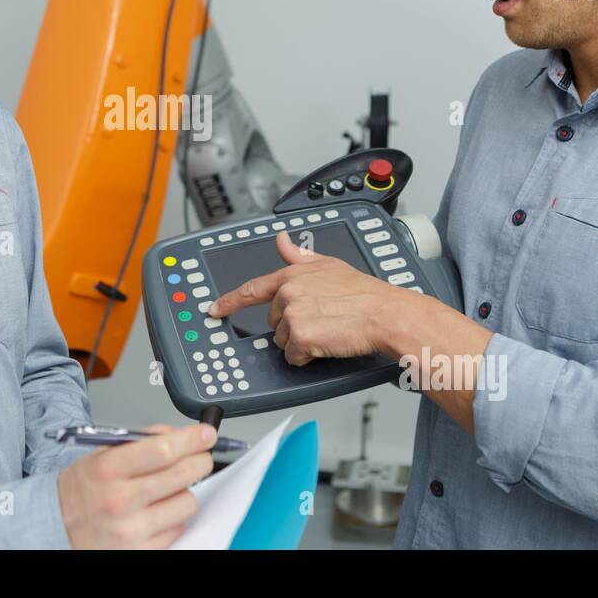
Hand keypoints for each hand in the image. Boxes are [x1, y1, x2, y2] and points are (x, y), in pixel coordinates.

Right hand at [57, 423, 215, 548]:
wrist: (58, 526)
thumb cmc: (83, 488)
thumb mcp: (101, 453)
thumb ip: (140, 440)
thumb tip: (180, 435)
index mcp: (107, 469)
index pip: (163, 450)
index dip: (192, 439)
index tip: (207, 434)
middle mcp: (119, 500)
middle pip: (182, 474)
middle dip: (201, 461)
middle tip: (202, 456)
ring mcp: (131, 529)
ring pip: (187, 502)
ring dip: (185, 491)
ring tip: (167, 489)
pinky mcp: (141, 551)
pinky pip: (179, 528)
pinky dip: (175, 517)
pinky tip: (157, 511)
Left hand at [208, 230, 423, 364]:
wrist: (383, 313)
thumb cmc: (364, 293)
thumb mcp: (329, 264)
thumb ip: (299, 256)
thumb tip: (282, 241)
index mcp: (292, 275)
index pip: (252, 288)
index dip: (229, 301)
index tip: (214, 309)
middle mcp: (288, 293)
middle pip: (273, 321)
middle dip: (293, 325)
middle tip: (321, 320)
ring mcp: (292, 315)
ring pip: (282, 341)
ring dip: (301, 341)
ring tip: (327, 330)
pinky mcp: (300, 337)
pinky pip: (294, 357)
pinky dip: (308, 356)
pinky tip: (326, 343)